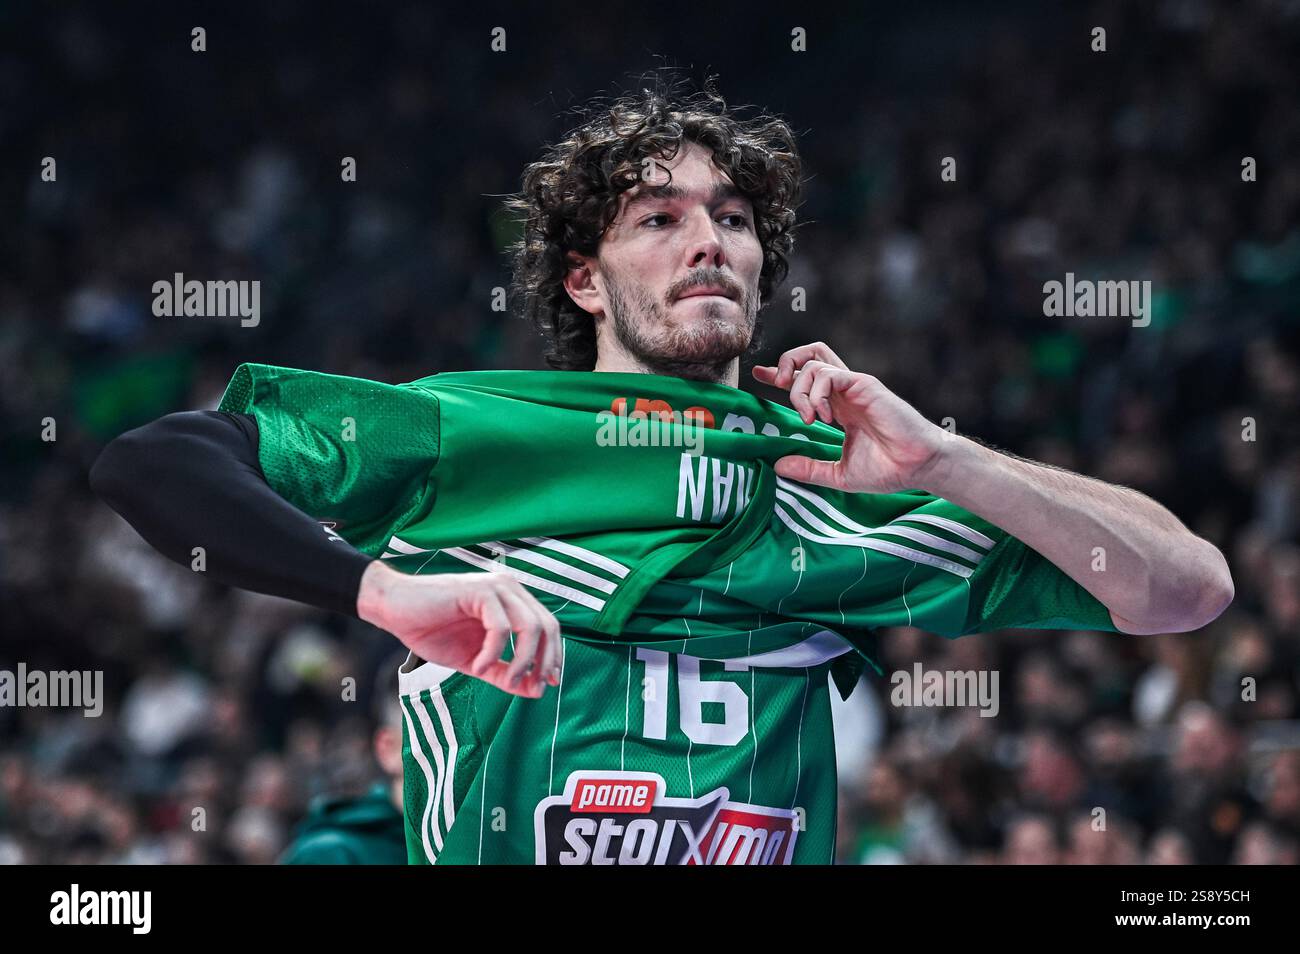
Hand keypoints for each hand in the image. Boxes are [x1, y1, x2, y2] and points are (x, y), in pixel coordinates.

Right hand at [357, 561, 561, 698]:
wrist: (395, 610)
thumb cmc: (432, 631)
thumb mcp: (475, 661)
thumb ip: (504, 673)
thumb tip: (536, 691)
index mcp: (513, 601)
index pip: (549, 628)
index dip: (553, 657)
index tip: (547, 684)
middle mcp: (510, 589)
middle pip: (547, 626)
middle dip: (544, 661)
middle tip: (531, 686)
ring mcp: (496, 587)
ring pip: (530, 626)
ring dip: (522, 660)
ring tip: (506, 680)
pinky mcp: (479, 590)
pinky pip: (501, 627)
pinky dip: (493, 653)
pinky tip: (477, 666)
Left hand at [752, 341, 948, 493]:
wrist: (917, 468)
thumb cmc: (887, 470)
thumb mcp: (838, 473)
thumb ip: (809, 469)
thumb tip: (778, 466)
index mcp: (838, 407)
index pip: (805, 378)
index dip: (779, 373)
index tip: (760, 375)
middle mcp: (844, 392)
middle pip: (809, 355)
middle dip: (785, 363)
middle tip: (776, 385)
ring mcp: (854, 386)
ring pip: (813, 363)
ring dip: (799, 389)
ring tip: (808, 418)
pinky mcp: (865, 385)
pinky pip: (829, 375)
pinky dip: (817, 393)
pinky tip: (824, 417)